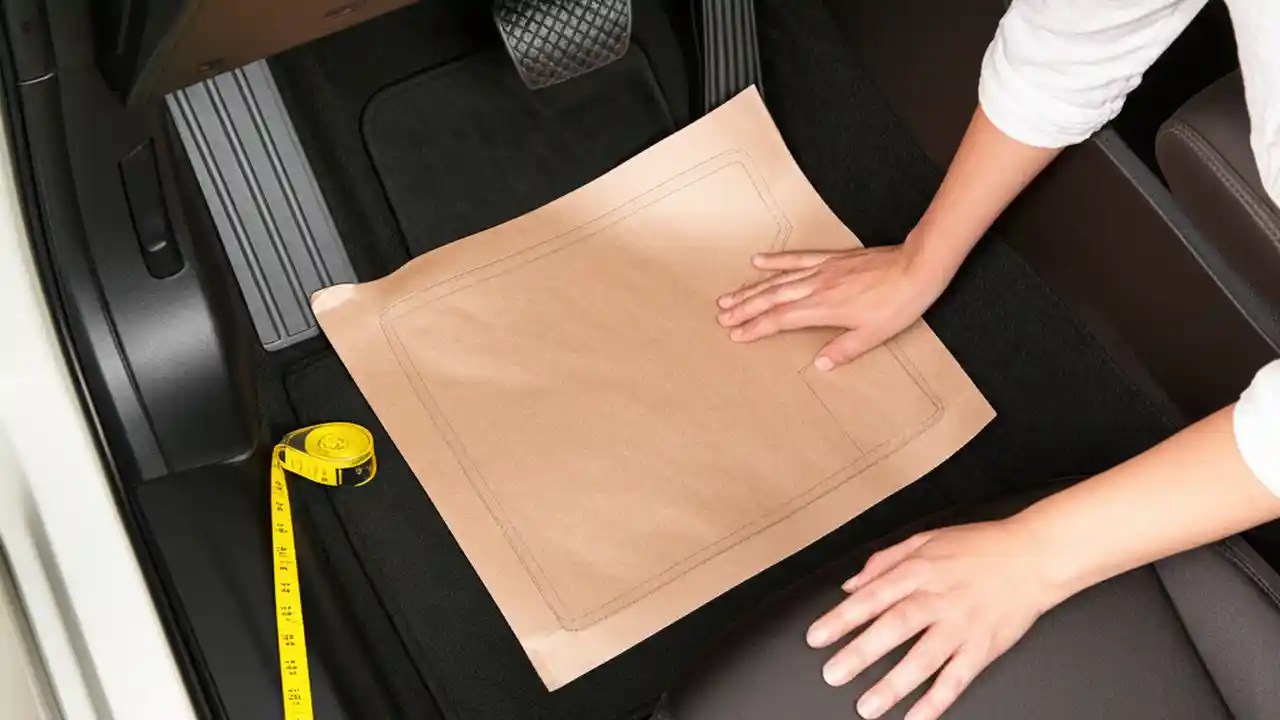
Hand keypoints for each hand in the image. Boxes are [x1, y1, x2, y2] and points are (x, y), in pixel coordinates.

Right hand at [715, 244, 953, 369]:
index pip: (781, 319)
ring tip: (729, 296)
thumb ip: (844, 349)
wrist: (917, 266)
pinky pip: (797, 259)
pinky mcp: (831, 259)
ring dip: (751, 288)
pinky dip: (776, 260)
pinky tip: (759, 260)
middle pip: (771, 297)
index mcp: (824, 308)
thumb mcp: (874, 334)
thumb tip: (820, 364)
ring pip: (778, 279)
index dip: (756, 327)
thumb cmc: (899, 302)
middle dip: (744, 308)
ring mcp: (822, 270)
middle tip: (721, 316)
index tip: (736, 334)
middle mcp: (816, 287)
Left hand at [806, 520, 1062, 719]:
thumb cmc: (979, 546)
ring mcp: (962, 625)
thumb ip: (884, 561)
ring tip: (866, 706)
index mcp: (919, 571)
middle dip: (860, 654)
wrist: (1034, 556)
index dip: (841, 618)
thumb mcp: (926, 539)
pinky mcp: (983, 647)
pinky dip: (937, 700)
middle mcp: (938, 599)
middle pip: (894, 628)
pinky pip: (957, 678)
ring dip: (893, 685)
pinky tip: (917, 718)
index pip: (872, 597)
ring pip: (923, 658)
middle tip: (833, 674)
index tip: (817, 637)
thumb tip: (850, 584)